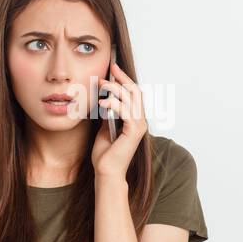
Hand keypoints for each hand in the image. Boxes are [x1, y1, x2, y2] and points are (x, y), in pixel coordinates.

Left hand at [91, 61, 147, 179]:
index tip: (113, 69)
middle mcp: (140, 121)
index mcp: (135, 120)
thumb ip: (109, 117)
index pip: (134, 94)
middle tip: (111, 68)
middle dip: (123, 78)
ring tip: (102, 85)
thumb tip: (106, 102)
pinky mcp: (133, 132)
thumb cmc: (105, 155)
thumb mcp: (105, 130)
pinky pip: (126, 111)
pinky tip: (102, 104)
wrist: (107, 172)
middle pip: (136, 92)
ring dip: (115, 89)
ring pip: (131, 98)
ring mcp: (139, 126)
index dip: (125, 80)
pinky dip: (114, 104)